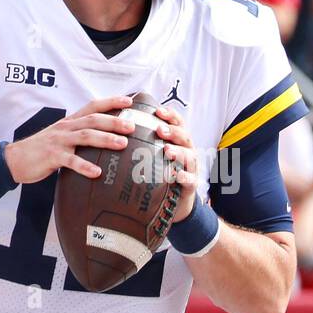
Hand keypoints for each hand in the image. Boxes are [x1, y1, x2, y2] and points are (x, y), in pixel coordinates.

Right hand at [2, 95, 134, 182]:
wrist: (15, 159)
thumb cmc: (43, 150)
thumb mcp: (62, 137)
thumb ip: (80, 135)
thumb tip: (106, 139)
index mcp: (70, 122)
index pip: (93, 106)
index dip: (111, 101)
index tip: (130, 100)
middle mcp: (66, 127)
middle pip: (93, 120)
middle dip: (114, 121)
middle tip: (132, 126)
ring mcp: (58, 141)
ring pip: (85, 136)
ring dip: (105, 139)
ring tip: (122, 144)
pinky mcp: (51, 157)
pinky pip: (70, 161)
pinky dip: (84, 166)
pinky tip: (96, 172)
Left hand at [153, 104, 198, 222]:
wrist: (175, 201)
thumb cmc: (161, 172)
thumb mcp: (155, 155)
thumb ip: (144, 142)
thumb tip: (121, 126)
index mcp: (178, 141)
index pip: (178, 123)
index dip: (170, 115)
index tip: (158, 111)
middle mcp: (187, 151)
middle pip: (185, 137)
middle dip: (173, 132)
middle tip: (159, 130)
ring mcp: (191, 168)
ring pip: (189, 157)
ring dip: (179, 153)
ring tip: (167, 151)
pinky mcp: (191, 185)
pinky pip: (190, 180)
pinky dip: (184, 177)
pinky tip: (176, 175)